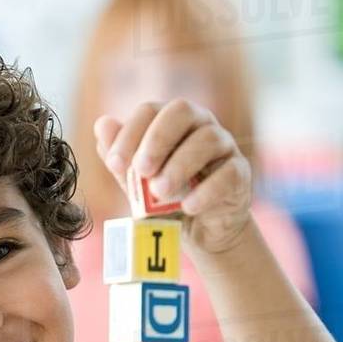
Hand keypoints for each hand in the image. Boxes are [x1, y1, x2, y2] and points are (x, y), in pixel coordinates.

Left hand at [94, 98, 252, 254]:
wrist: (198, 230)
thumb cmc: (164, 200)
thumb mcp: (136, 182)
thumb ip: (120, 158)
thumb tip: (102, 124)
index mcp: (171, 121)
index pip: (150, 110)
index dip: (130, 133)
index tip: (115, 163)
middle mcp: (200, 124)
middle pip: (181, 111)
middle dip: (157, 139)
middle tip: (141, 169)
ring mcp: (224, 146)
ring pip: (207, 140)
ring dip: (179, 166)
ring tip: (160, 193)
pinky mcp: (240, 174)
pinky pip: (228, 174)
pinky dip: (206, 191)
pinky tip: (188, 207)